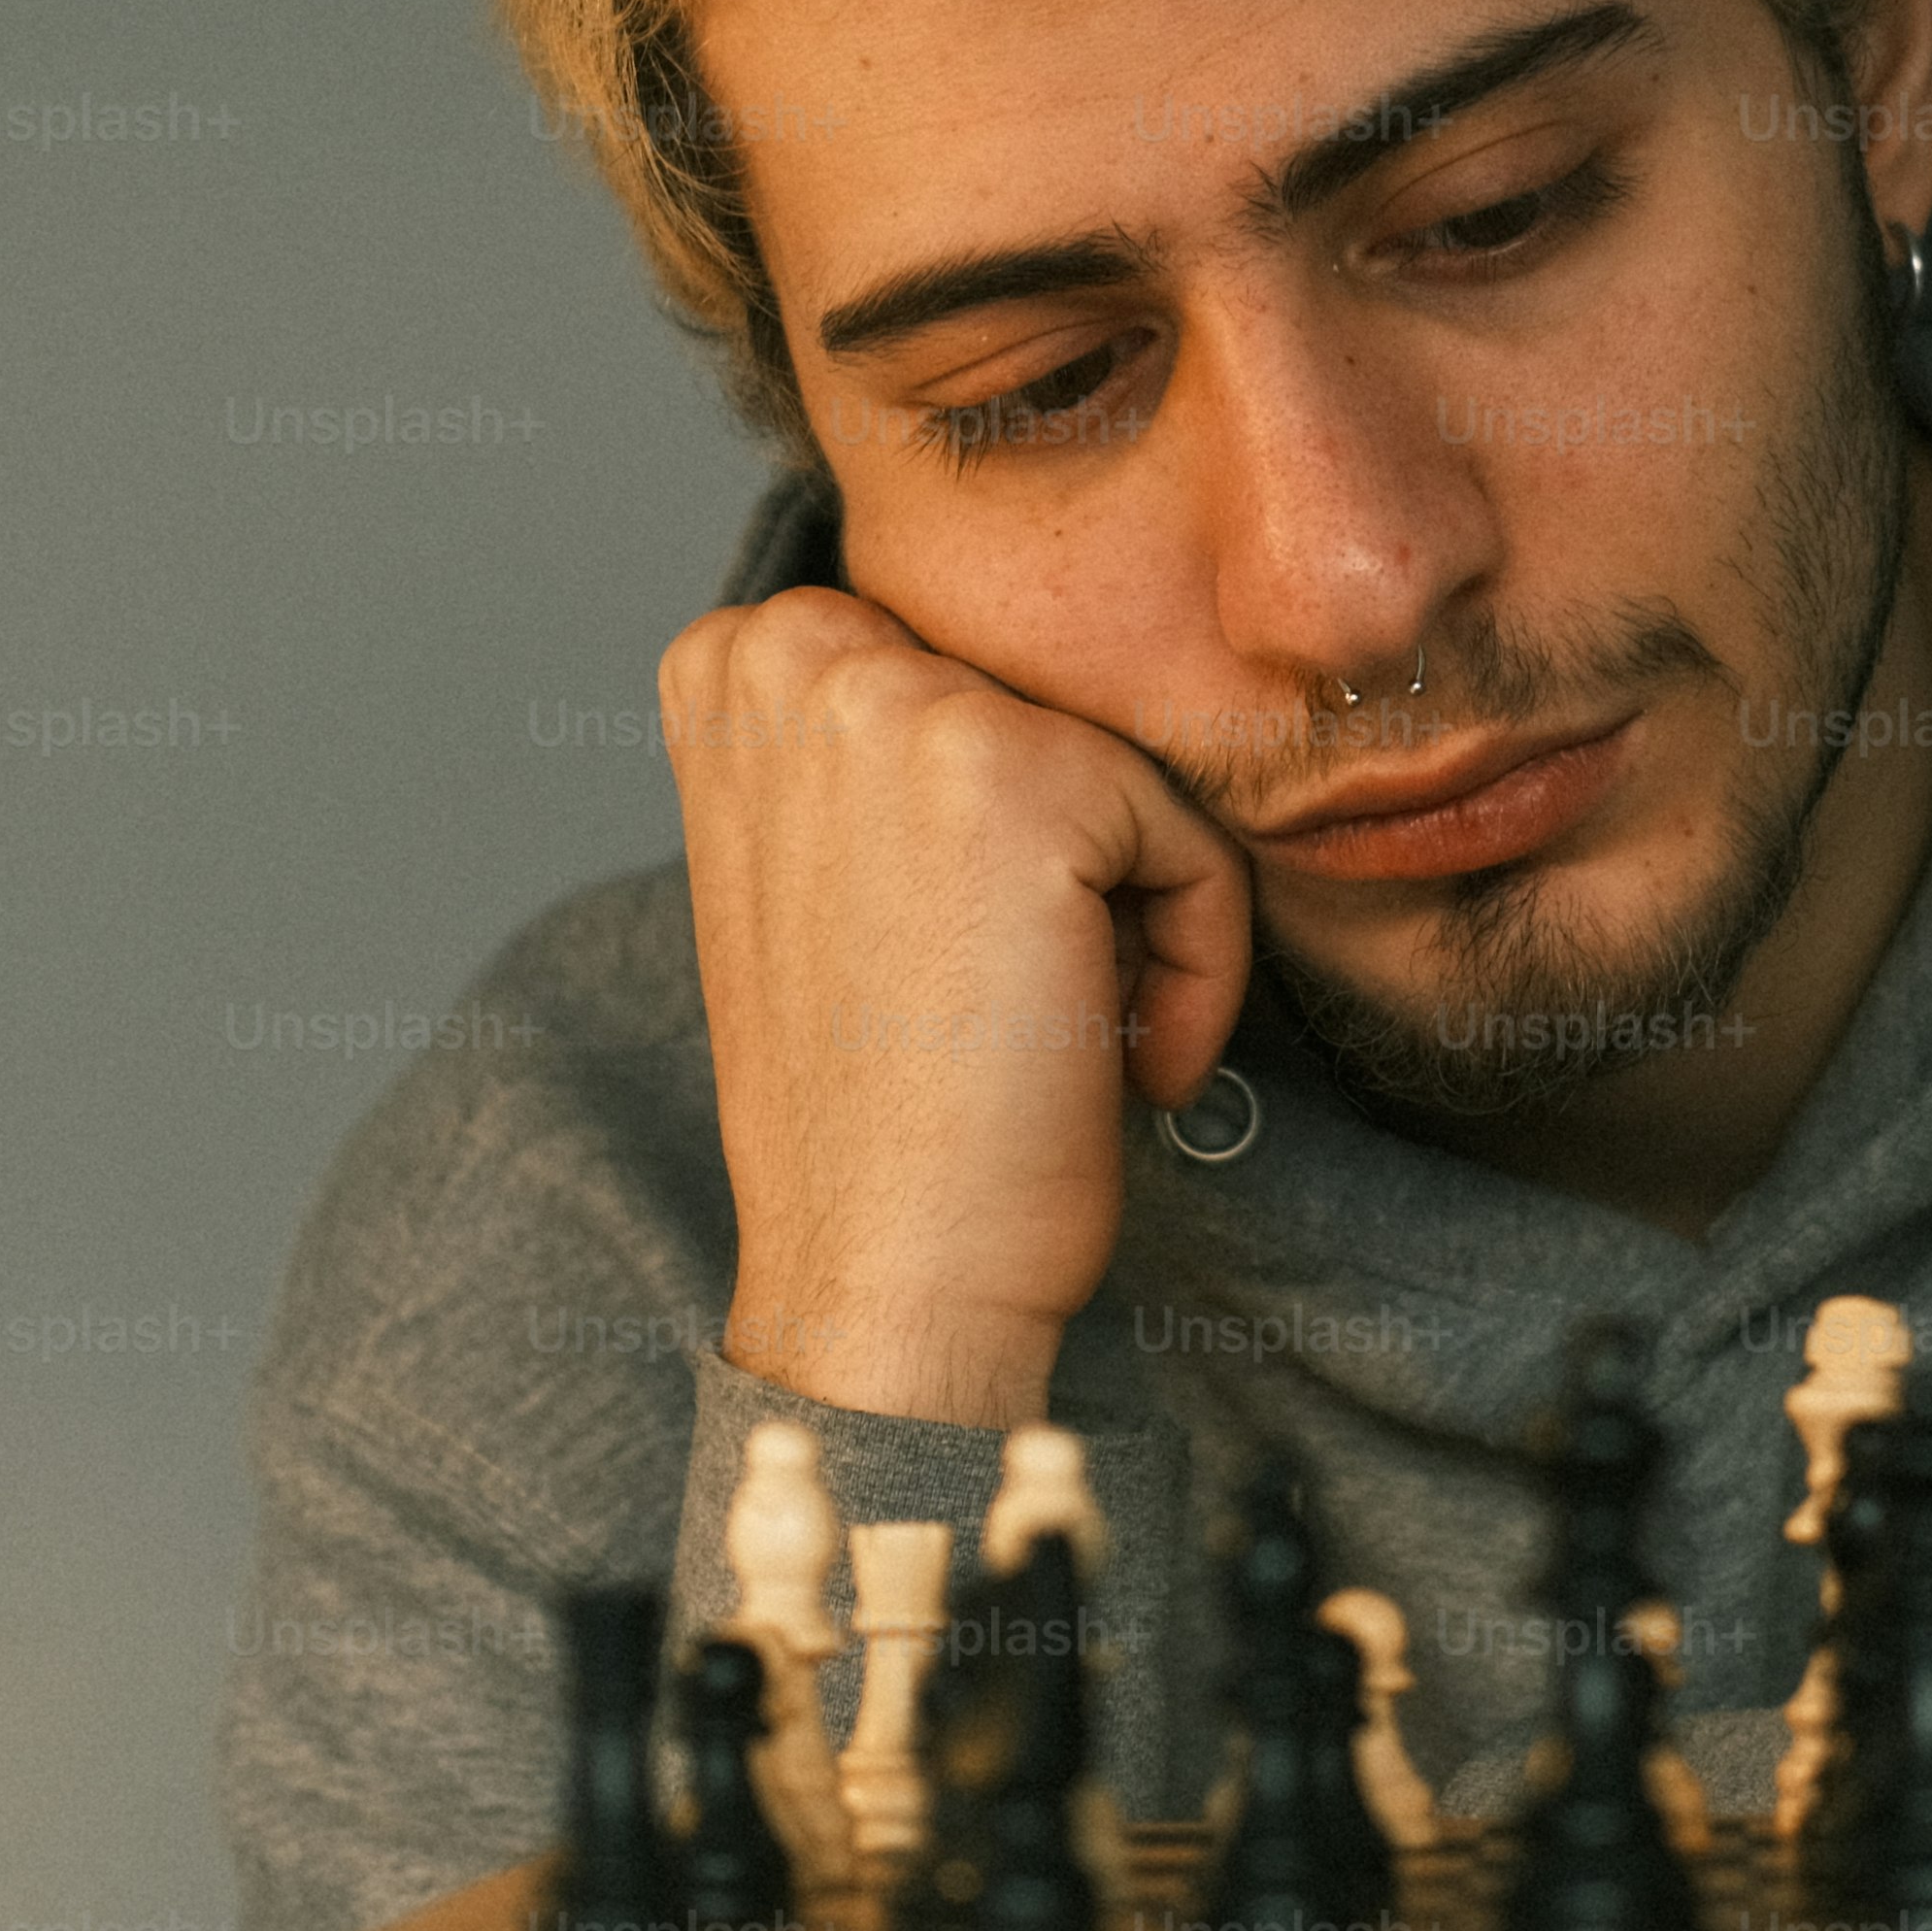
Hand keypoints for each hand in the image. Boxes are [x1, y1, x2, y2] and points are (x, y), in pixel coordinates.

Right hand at [659, 586, 1254, 1430]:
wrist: (881, 1277)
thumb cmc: (873, 1102)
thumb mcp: (823, 866)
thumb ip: (883, 739)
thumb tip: (1038, 680)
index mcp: (735, 663)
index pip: (972, 674)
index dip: (1004, 830)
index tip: (964, 954)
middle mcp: (796, 653)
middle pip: (1054, 715)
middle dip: (1075, 865)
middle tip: (1018, 1002)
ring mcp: (903, 706)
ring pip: (1128, 775)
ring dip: (1134, 916)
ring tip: (1062, 1030)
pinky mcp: (1023, 777)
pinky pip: (1190, 840)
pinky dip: (1196, 961)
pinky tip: (1117, 1061)